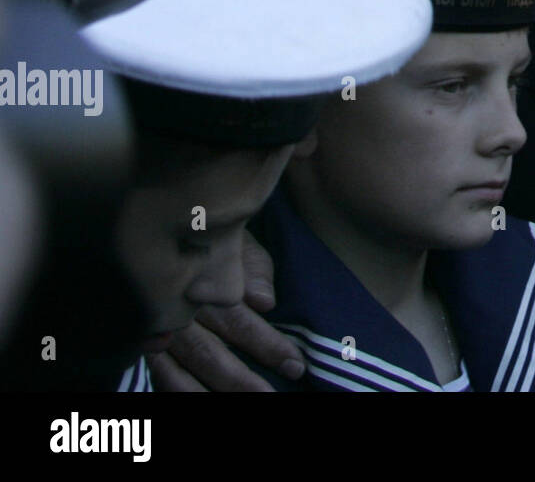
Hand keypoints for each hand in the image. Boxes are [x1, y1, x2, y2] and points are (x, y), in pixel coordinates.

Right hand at [149, 230, 304, 391]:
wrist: (162, 230)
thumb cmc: (213, 239)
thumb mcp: (238, 243)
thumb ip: (253, 272)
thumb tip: (265, 303)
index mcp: (206, 284)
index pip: (239, 323)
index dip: (268, 346)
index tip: (295, 365)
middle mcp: (177, 311)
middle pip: (208, 354)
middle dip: (240, 380)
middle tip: (271, 396)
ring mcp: (154, 330)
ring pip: (178, 372)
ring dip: (207, 394)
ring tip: (239, 406)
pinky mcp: (139, 345)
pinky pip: (156, 375)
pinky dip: (174, 390)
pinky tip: (194, 399)